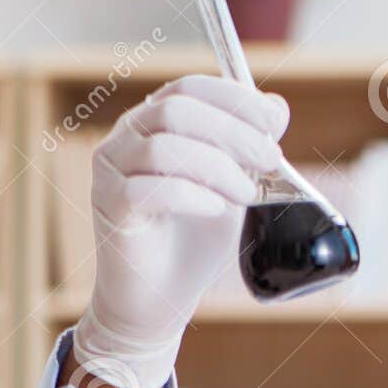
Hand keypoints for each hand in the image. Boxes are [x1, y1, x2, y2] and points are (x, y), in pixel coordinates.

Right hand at [73, 75, 289, 387]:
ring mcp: (112, 171)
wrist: (160, 299)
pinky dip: (193, 195)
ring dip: (218, 168)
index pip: (189, 88)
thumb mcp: (232, 187)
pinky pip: (151, 188)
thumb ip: (248, 149)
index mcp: (153, 124)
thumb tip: (277, 107)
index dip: (234, 99)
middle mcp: (126, 139)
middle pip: (177, 110)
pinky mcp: (110, 206)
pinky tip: (215, 210)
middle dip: (234, 132)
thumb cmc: (192, 242)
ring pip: (165, 145)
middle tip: (270, 161)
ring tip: (247, 195)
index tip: (273, 121)